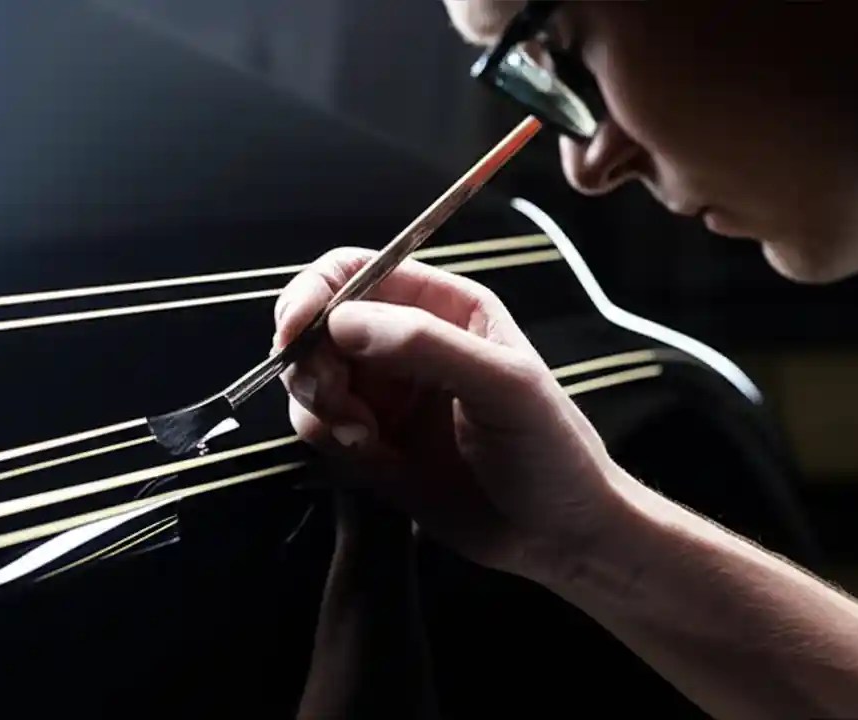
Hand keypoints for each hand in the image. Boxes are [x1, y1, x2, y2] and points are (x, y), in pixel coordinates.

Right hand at [274, 248, 629, 581]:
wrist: (561, 537)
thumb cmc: (551, 449)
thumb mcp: (504, 386)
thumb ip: (426, 344)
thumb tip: (341, 321)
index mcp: (441, 307)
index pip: (354, 272)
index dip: (315, 292)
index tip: (296, 330)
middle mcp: (404, 342)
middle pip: (317, 323)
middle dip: (310, 356)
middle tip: (333, 395)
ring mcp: (384, 395)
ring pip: (309, 376)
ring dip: (318, 402)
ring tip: (364, 434)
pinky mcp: (370, 445)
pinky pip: (317, 424)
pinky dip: (325, 436)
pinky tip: (370, 454)